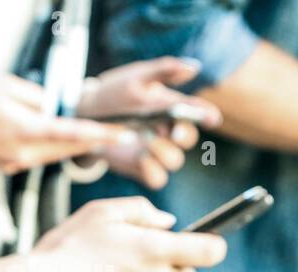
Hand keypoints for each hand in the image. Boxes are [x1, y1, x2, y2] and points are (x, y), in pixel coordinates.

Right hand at [0, 75, 133, 172]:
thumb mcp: (7, 87)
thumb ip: (38, 99)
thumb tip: (56, 110)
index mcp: (25, 131)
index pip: (73, 134)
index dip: (102, 134)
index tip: (124, 134)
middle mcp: (23, 154)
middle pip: (68, 150)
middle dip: (94, 142)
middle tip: (120, 134)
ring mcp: (13, 164)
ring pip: (54, 156)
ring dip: (74, 147)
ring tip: (97, 137)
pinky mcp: (5, 167)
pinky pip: (36, 159)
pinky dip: (50, 150)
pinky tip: (58, 140)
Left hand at [77, 57, 222, 188]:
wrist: (86, 114)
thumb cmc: (115, 93)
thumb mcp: (138, 78)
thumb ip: (164, 71)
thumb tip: (194, 67)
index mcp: (172, 109)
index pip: (198, 114)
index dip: (208, 116)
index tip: (211, 118)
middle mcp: (167, 132)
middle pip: (188, 140)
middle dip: (184, 136)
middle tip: (173, 132)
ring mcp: (156, 152)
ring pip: (174, 161)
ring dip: (164, 152)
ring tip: (147, 140)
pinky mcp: (142, 168)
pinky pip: (157, 178)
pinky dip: (152, 171)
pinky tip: (140, 157)